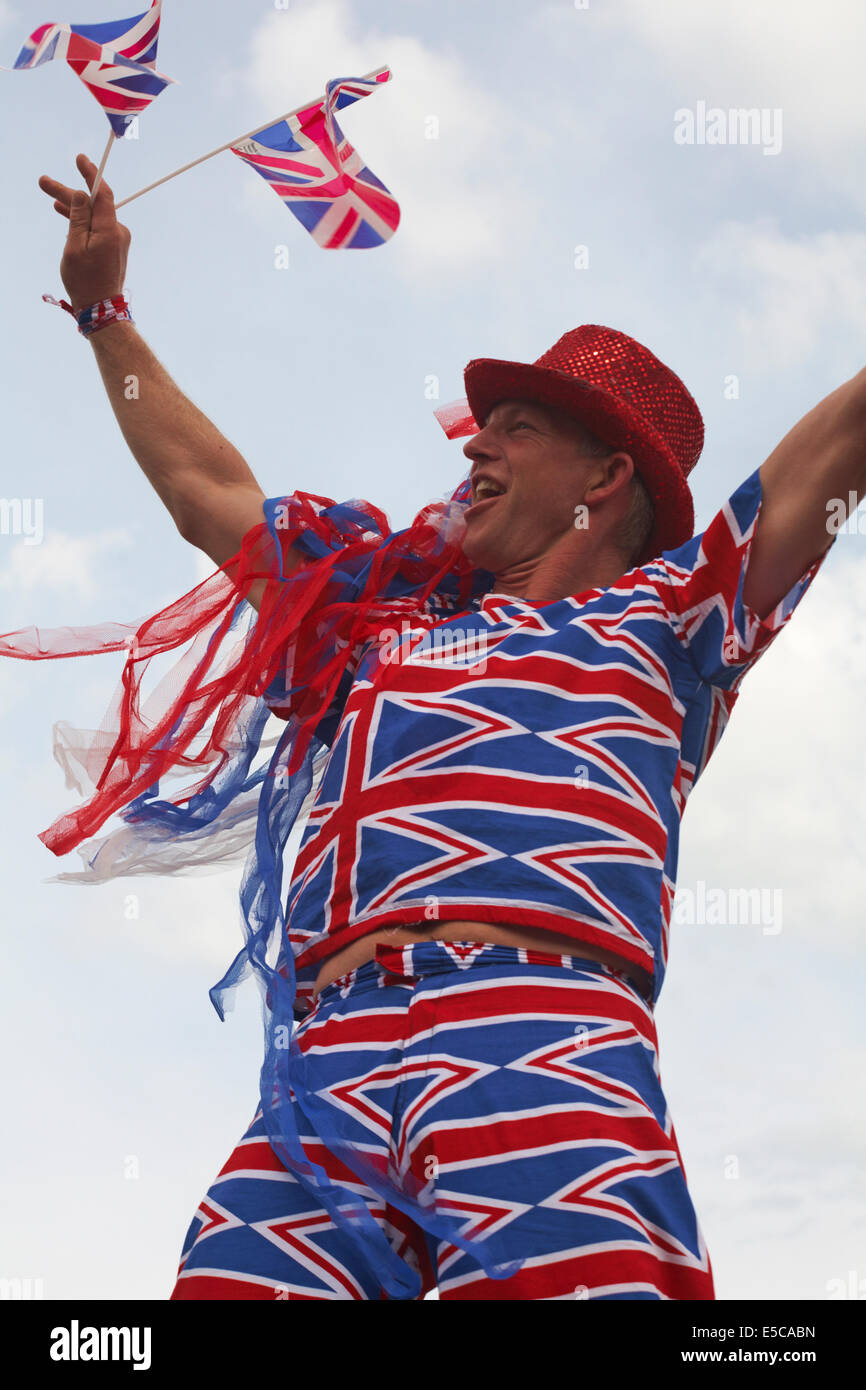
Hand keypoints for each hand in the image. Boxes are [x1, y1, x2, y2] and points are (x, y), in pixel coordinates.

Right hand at [38, 153, 130, 314]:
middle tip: (43, 183)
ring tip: (48, 196)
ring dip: (71, 207)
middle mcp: (117, 232)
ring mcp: (117, 240)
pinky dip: (81, 221)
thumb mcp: (74, 247)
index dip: (91, 174)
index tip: (80, 159)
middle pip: (92, 204)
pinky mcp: (113, 247)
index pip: (102, 193)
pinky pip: (96, 227)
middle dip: (68, 193)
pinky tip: (64, 214)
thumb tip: (80, 194)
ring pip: (92, 216)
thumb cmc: (85, 281)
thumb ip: (77, 218)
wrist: (101, 309)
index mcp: (109, 230)